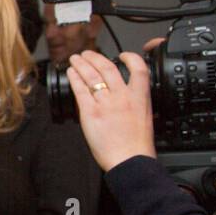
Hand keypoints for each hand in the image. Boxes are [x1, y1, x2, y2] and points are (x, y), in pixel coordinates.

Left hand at [66, 48, 155, 171]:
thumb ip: (136, 103)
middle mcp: (123, 97)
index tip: (122, 56)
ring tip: (76, 59)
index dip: (130, 58)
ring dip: (81, 64)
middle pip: (107, 68)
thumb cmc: (137, 145)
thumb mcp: (144, 117)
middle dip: (95, 57)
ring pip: (92, 75)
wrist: (130, 160)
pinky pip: (80, 90)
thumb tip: (128, 96)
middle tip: (88, 54)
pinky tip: (71, 73)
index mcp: (140, 97)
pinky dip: (75, 78)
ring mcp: (106, 103)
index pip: (139, 69)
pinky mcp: (90, 112)